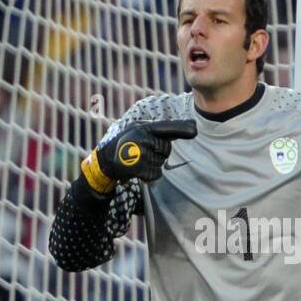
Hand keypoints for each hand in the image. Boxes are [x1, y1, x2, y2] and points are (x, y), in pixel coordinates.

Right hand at [82, 119, 197, 190]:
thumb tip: (191, 127)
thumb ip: (161, 130)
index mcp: (143, 126)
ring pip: (161, 162)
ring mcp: (138, 152)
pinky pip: (156, 173)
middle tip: (143, 152)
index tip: (195, 129)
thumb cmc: (128, 144)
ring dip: (153, 164)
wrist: (106, 161)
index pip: (167, 127)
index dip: (182, 128)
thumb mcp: (140, 131)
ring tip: (139, 160)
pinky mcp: (137, 166)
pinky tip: (139, 170)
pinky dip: (150, 175)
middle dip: (159, 153)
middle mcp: (141, 137)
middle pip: (166, 149)